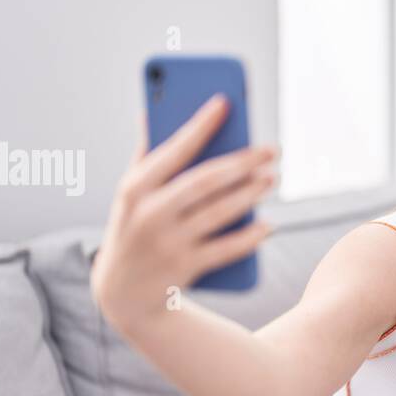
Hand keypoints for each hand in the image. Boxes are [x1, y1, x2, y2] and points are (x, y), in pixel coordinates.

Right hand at [90, 94, 278, 336]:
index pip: (174, 149)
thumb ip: (143, 153)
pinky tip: (269, 224)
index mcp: (135, 187)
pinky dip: (250, 237)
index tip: (225, 102)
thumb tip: (149, 109)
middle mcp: (150, 213)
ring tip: (273, 178)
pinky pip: (225, 249)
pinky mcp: (185, 268)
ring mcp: (168, 242)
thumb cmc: (133, 227)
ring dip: (252, 194)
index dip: (200, 125)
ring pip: (219, 213)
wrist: (121, 292)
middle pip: (205, 181)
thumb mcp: (128, 192)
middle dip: (242, 162)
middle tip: (271, 150)